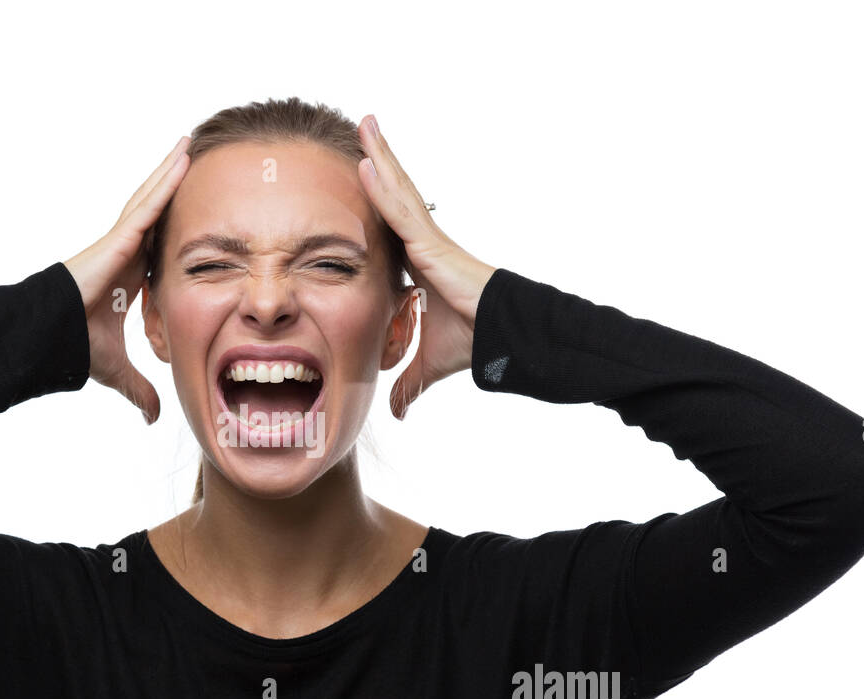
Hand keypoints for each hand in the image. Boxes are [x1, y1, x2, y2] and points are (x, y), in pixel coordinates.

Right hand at [64, 135, 190, 422]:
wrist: (46, 339)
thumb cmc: (74, 346)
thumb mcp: (118, 370)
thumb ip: (139, 388)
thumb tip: (154, 417)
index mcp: (129, 274)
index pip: (161, 240)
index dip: (178, 221)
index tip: (201, 207)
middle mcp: (125, 252)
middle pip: (156, 210)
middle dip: (174, 183)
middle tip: (198, 155)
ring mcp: (119, 242)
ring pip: (151, 198)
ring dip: (170, 170)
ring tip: (191, 142)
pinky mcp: (116, 241)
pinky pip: (146, 206)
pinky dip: (164, 183)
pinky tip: (182, 160)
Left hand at [356, 114, 496, 418]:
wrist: (504, 339)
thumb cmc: (475, 342)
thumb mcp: (429, 363)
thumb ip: (410, 382)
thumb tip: (398, 410)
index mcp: (419, 263)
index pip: (389, 223)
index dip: (376, 197)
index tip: (359, 170)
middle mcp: (423, 243)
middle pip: (393, 195)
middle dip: (378, 160)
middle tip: (360, 127)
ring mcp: (428, 240)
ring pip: (398, 191)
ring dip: (380, 156)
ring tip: (363, 123)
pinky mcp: (432, 245)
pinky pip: (402, 210)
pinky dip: (383, 187)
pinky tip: (367, 162)